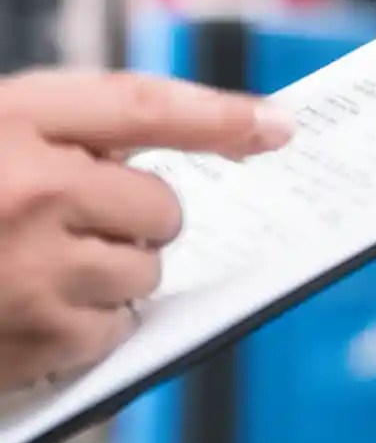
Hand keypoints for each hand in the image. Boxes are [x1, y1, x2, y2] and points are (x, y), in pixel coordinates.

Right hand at [0, 69, 294, 392]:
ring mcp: (29, 267)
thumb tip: (187, 146)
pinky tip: (27, 311)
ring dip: (112, 276)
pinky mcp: (30, 338)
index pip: (140, 103)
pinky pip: (114, 330)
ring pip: (146, 273)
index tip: (280, 124)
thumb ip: (64, 136)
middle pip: (162, 207)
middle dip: (135, 220)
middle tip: (76, 222)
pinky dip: (86, 328)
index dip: (218, 113)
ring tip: (33, 268)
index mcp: (5, 118)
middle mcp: (24, 186)